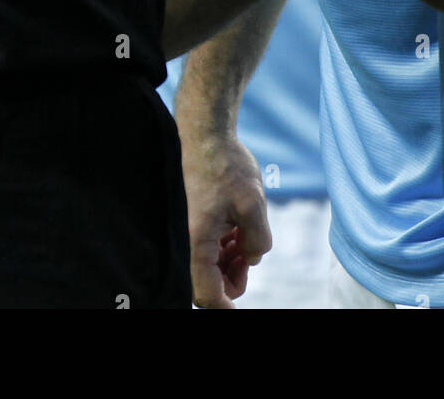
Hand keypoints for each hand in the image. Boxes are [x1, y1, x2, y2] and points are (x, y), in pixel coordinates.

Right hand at [179, 130, 271, 308]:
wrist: (204, 135)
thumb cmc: (226, 165)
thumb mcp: (253, 204)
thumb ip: (258, 241)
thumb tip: (252, 258)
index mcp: (197, 242)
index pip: (209, 295)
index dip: (228, 305)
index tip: (240, 308)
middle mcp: (186, 242)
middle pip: (208, 284)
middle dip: (233, 277)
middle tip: (249, 254)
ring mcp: (187, 232)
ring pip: (208, 267)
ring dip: (229, 261)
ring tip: (245, 235)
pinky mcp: (191, 223)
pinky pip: (206, 249)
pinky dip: (223, 246)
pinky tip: (236, 228)